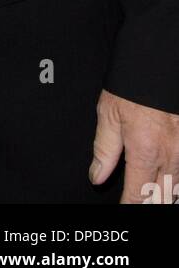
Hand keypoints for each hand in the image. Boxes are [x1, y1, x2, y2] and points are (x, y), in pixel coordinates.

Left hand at [90, 88, 178, 202]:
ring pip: (178, 187)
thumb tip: (97, 176)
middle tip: (135, 199)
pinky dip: (176, 178)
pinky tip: (167, 176)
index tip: (122, 207)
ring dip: (164, 193)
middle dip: (148, 202)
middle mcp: (170, 155)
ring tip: (150, 192)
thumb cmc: (133, 84)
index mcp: (145, 151)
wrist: (158, 59)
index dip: (128, 206)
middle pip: (161, 197)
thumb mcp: (109, 114)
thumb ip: (104, 150)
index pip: (138, 195)